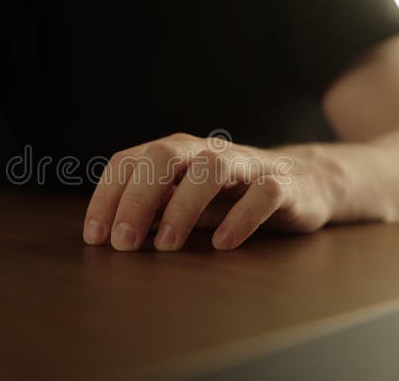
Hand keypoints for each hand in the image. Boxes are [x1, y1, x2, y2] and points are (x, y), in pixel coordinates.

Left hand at [83, 133, 338, 250]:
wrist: (303, 184)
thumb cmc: (231, 197)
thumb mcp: (183, 202)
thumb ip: (150, 212)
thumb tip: (106, 236)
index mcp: (176, 153)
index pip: (130, 161)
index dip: (107, 196)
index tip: (95, 237)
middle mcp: (206, 152)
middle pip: (164, 157)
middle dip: (137, 200)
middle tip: (122, 244)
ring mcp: (246, 166)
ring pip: (211, 168)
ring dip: (183, 207)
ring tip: (166, 246)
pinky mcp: (283, 185)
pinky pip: (263, 194)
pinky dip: (241, 218)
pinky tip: (222, 245)